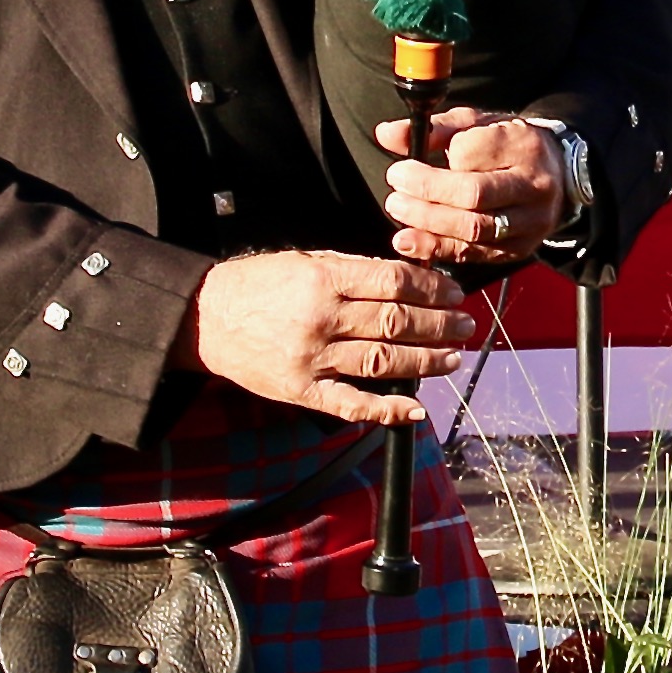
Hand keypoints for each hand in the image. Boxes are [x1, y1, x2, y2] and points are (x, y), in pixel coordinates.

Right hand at [184, 246, 468, 424]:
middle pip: (397, 321)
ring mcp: (313, 359)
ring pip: (383, 361)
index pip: (394, 282)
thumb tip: (406, 279)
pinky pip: (352, 404)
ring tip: (452, 357)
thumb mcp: (304, 262)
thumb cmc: (258, 285)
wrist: (206, 319)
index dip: (431, 287)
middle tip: (465, 324)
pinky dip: (388, 410)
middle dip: (440, 324)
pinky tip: (416, 409)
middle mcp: (322, 318)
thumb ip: (352, 270)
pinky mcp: (302, 391)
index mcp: (324, 279)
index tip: (452, 291)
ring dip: (426, 361)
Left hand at [377, 115, 571, 272]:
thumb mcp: (474, 125)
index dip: (434, 165)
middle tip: (395, 191)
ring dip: (428, 225)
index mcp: (523, 145)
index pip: (472, 154)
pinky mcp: (520, 249)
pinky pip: (475, 254)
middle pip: (474, 194)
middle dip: (427, 195)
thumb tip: (386, 133)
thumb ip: (432, 129)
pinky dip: (438, 249)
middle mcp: (533, 185)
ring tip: (399, 211)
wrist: (555, 175)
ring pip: (474, 229)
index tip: (402, 168)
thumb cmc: (506, 144)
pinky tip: (411, 242)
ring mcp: (531, 222)